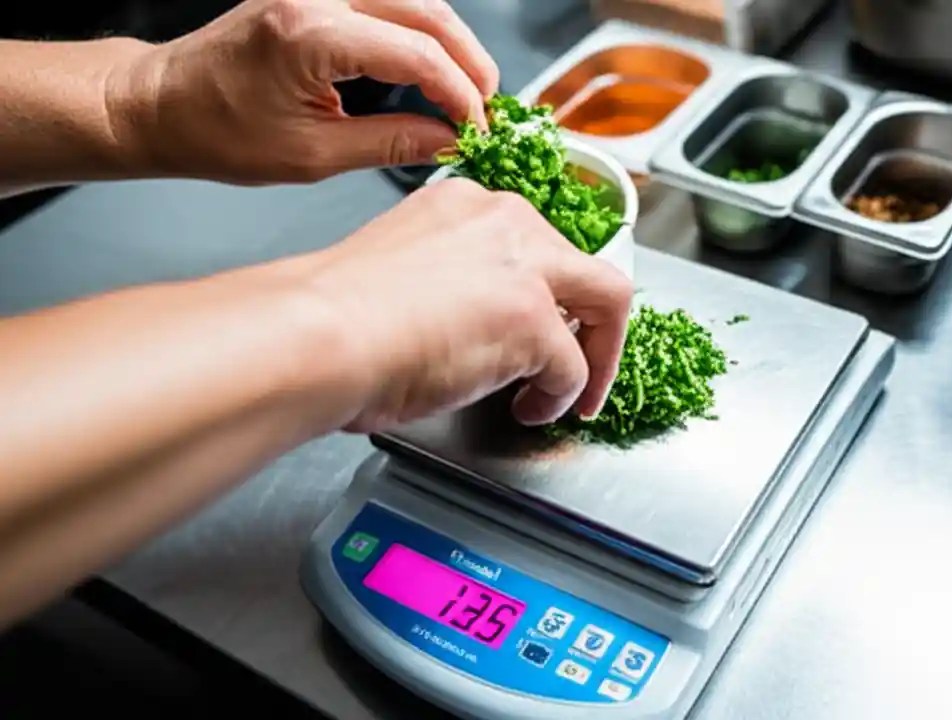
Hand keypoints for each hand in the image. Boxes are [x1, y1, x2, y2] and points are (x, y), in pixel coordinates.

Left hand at [111, 0, 499, 183]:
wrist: (161, 102)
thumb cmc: (217, 131)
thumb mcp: (312, 155)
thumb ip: (390, 143)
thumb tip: (448, 141)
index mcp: (310, 34)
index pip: (418, 54)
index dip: (460, 95)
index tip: (477, 130)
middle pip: (429, 12)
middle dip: (469, 63)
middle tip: (485, 110)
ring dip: (450, 43)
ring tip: (464, 93)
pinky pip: (388, 1)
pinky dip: (420, 32)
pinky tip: (430, 68)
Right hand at [304, 178, 633, 431]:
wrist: (318, 335)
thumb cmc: (335, 317)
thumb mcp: (403, 271)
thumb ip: (453, 282)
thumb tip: (473, 324)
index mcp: (466, 205)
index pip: (533, 241)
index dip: (547, 289)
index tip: (546, 318)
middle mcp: (504, 223)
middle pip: (587, 265)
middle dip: (595, 320)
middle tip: (585, 357)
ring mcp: (525, 270)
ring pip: (605, 302)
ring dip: (596, 356)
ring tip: (568, 393)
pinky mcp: (533, 320)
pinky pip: (574, 367)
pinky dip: (562, 397)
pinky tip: (532, 409)